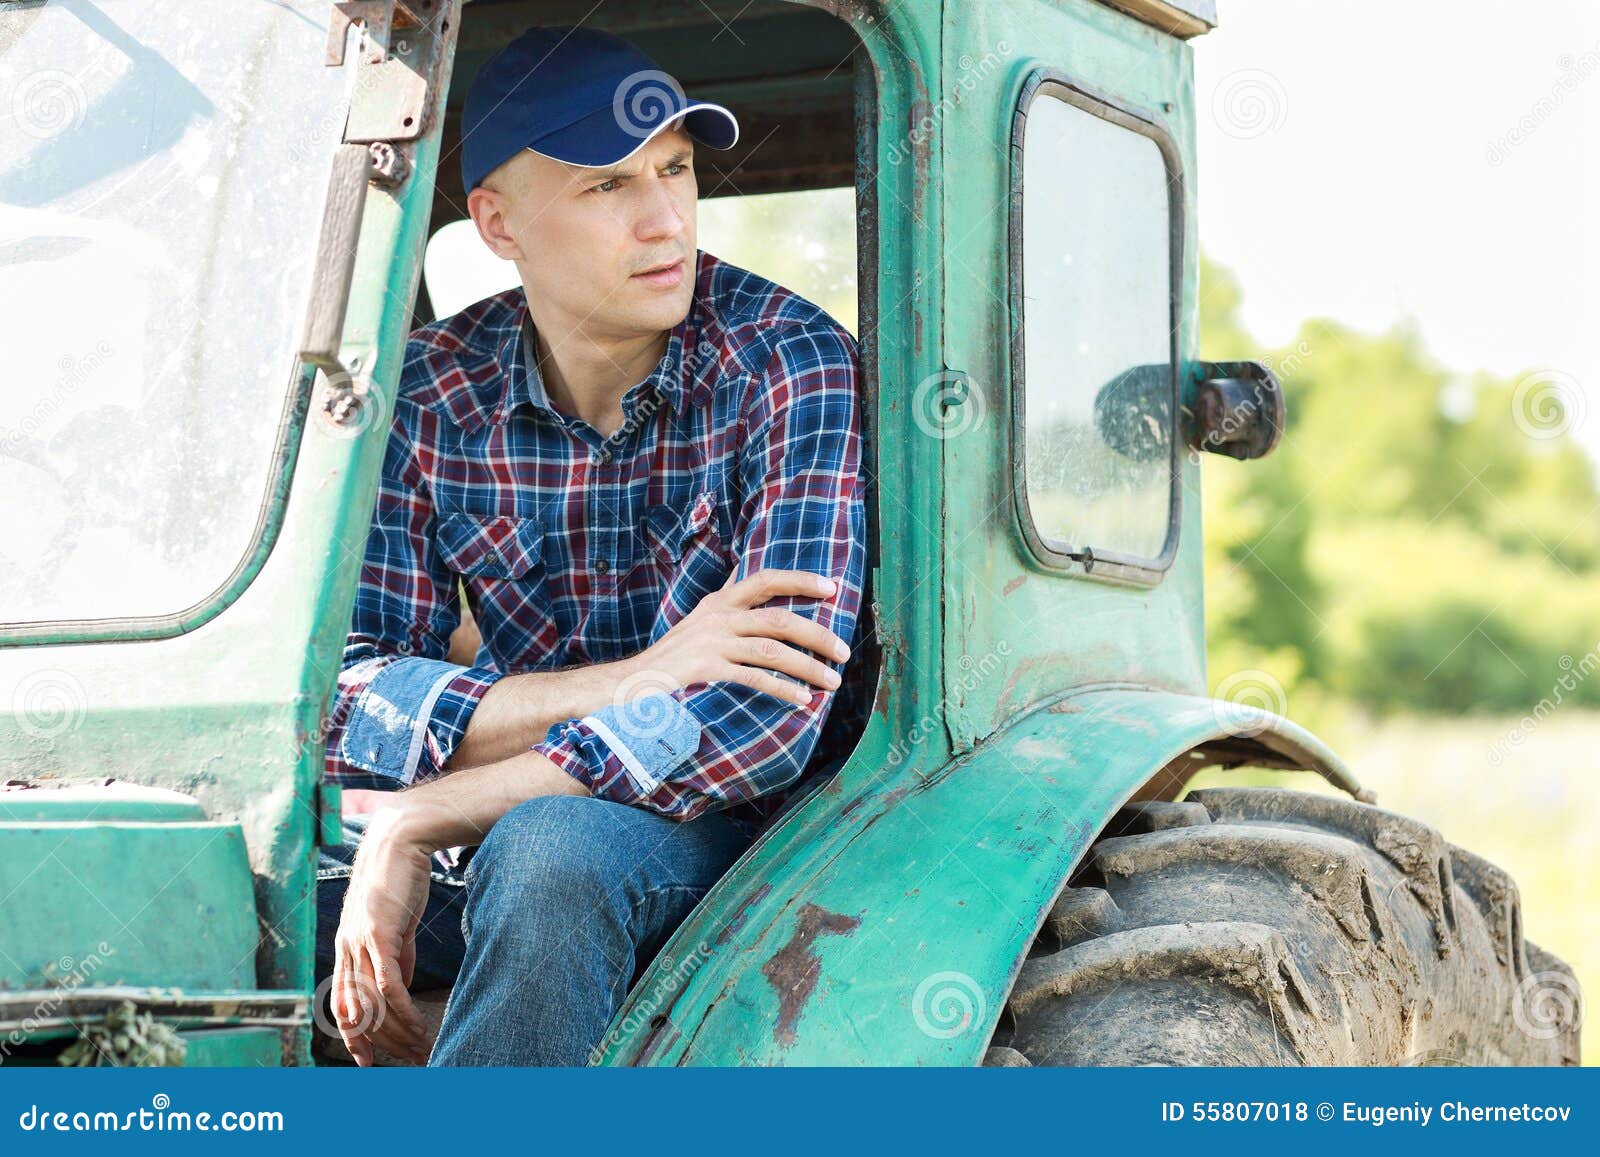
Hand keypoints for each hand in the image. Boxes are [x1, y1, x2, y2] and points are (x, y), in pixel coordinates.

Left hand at [331, 809, 433, 1064]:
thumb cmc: (397, 878)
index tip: (368, 1060)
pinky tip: (416, 1022)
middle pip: (358, 1012)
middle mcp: (346, 949)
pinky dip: (402, 1009)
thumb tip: (401, 986)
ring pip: (372, 1003)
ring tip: (420, 1044)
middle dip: (382, 1042)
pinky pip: (388, 983)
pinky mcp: (380, 934)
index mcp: (346, 947)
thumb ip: (397, 955)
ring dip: (397, 1031)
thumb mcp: (396, 923)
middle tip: (407, 1059)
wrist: (398, 841)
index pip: (343, 1004)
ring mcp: (360, 942)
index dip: (354, 1036)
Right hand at [632, 569, 850, 705]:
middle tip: (844, 652)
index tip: (831, 588)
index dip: (800, 581)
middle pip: (778, 617)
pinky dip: (782, 689)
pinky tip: (802, 700)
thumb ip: (729, 603)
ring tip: (832, 682)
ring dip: (807, 666)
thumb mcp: (702, 620)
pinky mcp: (705, 668)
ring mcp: (711, 642)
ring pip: (771, 649)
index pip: (766, 579)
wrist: (632, 680)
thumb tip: (750, 583)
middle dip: (817, 634)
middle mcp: (717, 616)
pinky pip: (753, 677)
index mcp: (720, 602)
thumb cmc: (674, 654)